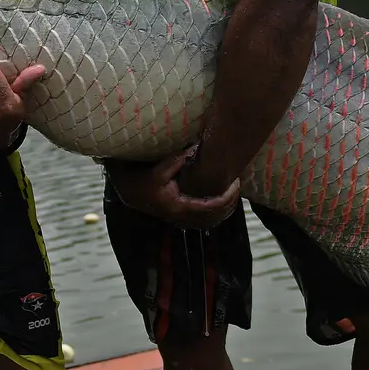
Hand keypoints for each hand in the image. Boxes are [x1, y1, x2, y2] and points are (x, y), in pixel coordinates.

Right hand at [103, 148, 240, 229]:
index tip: (236, 183)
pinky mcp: (181, 219)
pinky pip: (205, 221)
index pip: (212, 206)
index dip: (228, 196)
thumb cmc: (143, 179)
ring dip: (226, 209)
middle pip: (215, 216)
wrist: (130, 192)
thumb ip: (177, 160)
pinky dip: (217, 213)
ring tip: (235, 192)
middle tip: (239, 185)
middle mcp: (182, 218)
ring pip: (212, 221)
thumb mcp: (158, 169)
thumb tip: (195, 147)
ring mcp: (182, 221)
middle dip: (231, 202)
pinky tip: (225, 201)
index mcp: (179, 207)